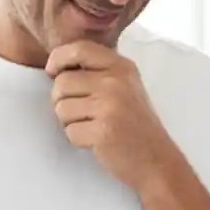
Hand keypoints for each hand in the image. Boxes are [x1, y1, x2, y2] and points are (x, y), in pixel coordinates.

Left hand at [46, 41, 180, 191]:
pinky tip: (97, 141)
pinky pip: (70, 131)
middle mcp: (116, 81)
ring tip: (92, 127)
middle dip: (62, 100)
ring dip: (70, 122)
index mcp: (122, 66)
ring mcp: (110, 105)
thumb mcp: (125, 86)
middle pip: (62, 82)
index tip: (53, 73)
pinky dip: (78, 140)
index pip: (79, 48)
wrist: (157, 160)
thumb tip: (58, 67)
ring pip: (62, 107)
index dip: (58, 59)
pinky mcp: (102, 131)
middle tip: (81, 113)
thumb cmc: (135, 124)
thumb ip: (98, 72)